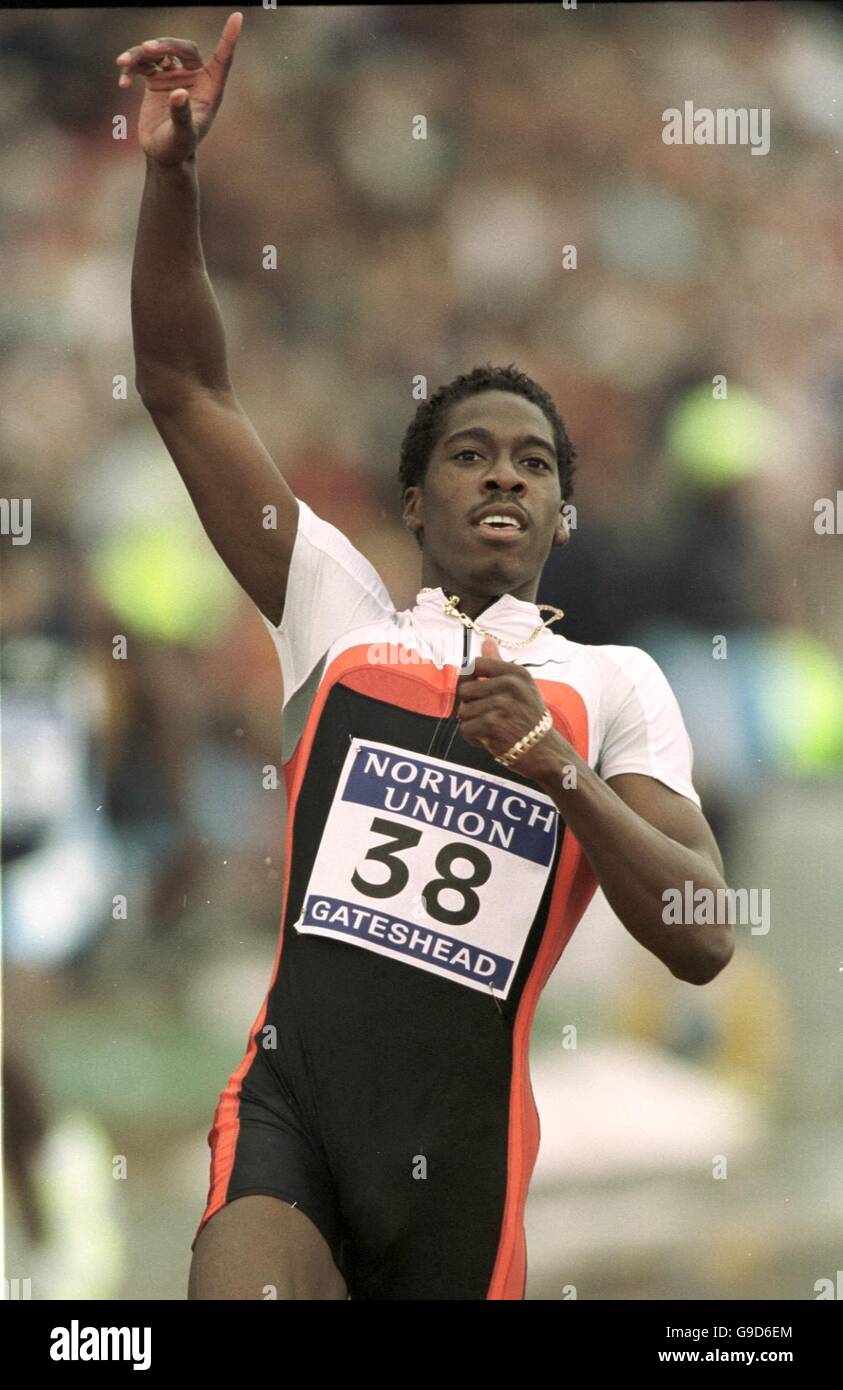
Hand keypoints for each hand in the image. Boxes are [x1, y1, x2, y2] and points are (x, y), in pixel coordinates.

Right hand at [115, 11, 242, 164]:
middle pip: (182, 48)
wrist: (163, 155)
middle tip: (147, 49)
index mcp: (210, 88)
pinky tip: (122, 82)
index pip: (222, 59)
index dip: (229, 38)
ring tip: (123, 62)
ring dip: (139, 54)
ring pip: (158, 53)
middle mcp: (193, 77)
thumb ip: (182, 115)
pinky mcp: (155, 80)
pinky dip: (131, 70)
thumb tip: (179, 93)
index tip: (237, 17)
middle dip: (164, 45)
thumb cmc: (179, 148)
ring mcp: (174, 76)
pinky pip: (142, 65)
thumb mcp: (183, 135)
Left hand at [457, 637, 559, 780]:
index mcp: (516, 672)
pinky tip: (490, 740)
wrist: (545, 752)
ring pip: (463, 711)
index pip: (475, 664)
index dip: (469, 680)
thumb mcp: (520, 687)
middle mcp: (511, 685)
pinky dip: (473, 738)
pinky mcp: (494, 724)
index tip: (479, 694)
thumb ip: (499, 664)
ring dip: (473, 725)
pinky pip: (465, 729)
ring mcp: (503, 704)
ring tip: (493, 729)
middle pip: (464, 690)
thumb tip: (486, 640)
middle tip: (490, 716)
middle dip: (470, 706)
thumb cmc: (528, 718)